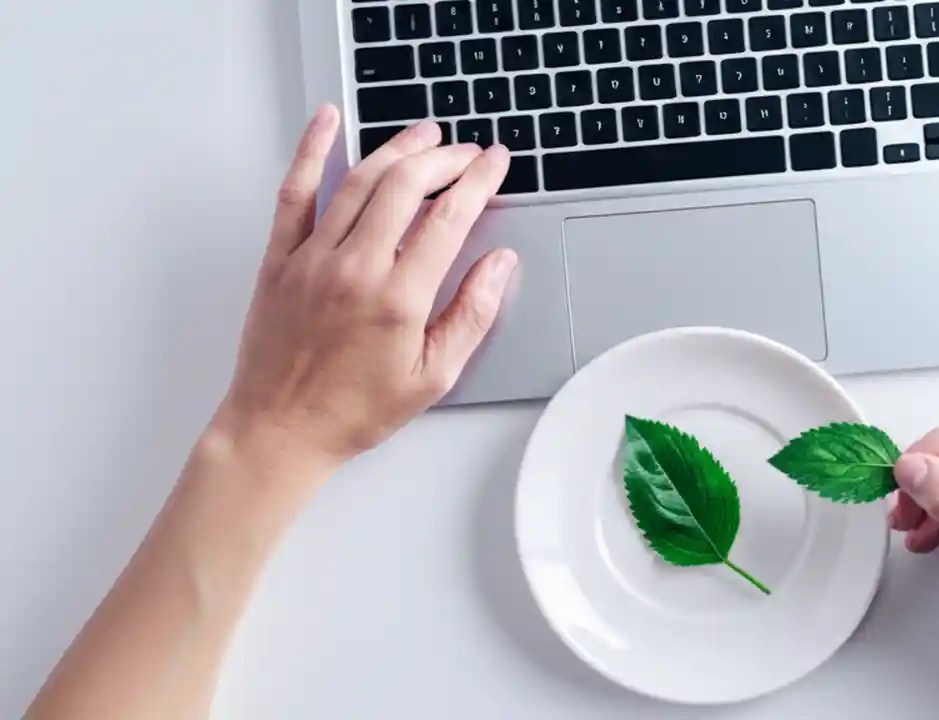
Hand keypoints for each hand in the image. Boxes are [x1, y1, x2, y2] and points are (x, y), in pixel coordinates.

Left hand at [214, 106, 515, 470]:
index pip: (450, 218)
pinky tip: (328, 120)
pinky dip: (312, 151)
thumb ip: (472, 315)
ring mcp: (313, 257)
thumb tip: (500, 265)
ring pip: (360, 180)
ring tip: (425, 134)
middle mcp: (355, 267)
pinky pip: (296, 192)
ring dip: (397, 148)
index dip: (479, 181)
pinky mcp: (280, 258)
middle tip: (467, 151)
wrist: (280, 429)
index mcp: (399, 298)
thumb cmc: (355, 410)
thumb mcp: (433, 376)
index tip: (496, 162)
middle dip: (445, 158)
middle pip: (407, 186)